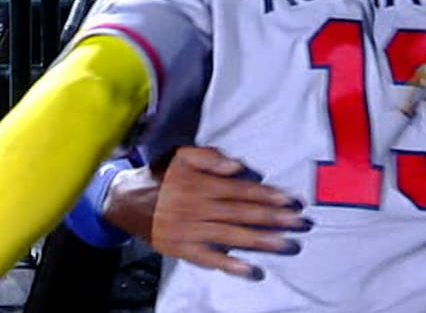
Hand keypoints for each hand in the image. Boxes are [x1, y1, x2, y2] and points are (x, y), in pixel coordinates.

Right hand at [149, 147, 308, 279]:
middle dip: (274, 218)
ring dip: (261, 241)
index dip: (268, 196)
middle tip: (300, 223)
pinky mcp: (184, 249)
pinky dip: (231, 266)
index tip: (292, 201)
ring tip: (286, 244)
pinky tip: (252, 270)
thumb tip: (238, 166)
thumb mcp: (183, 155)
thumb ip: (211, 158)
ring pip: (232, 236)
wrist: (125, 201)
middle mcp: (199, 208)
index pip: (242, 191)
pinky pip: (210, 259)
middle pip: (243, 214)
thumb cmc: (161, 175)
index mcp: (202, 184)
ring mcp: (192, 231)